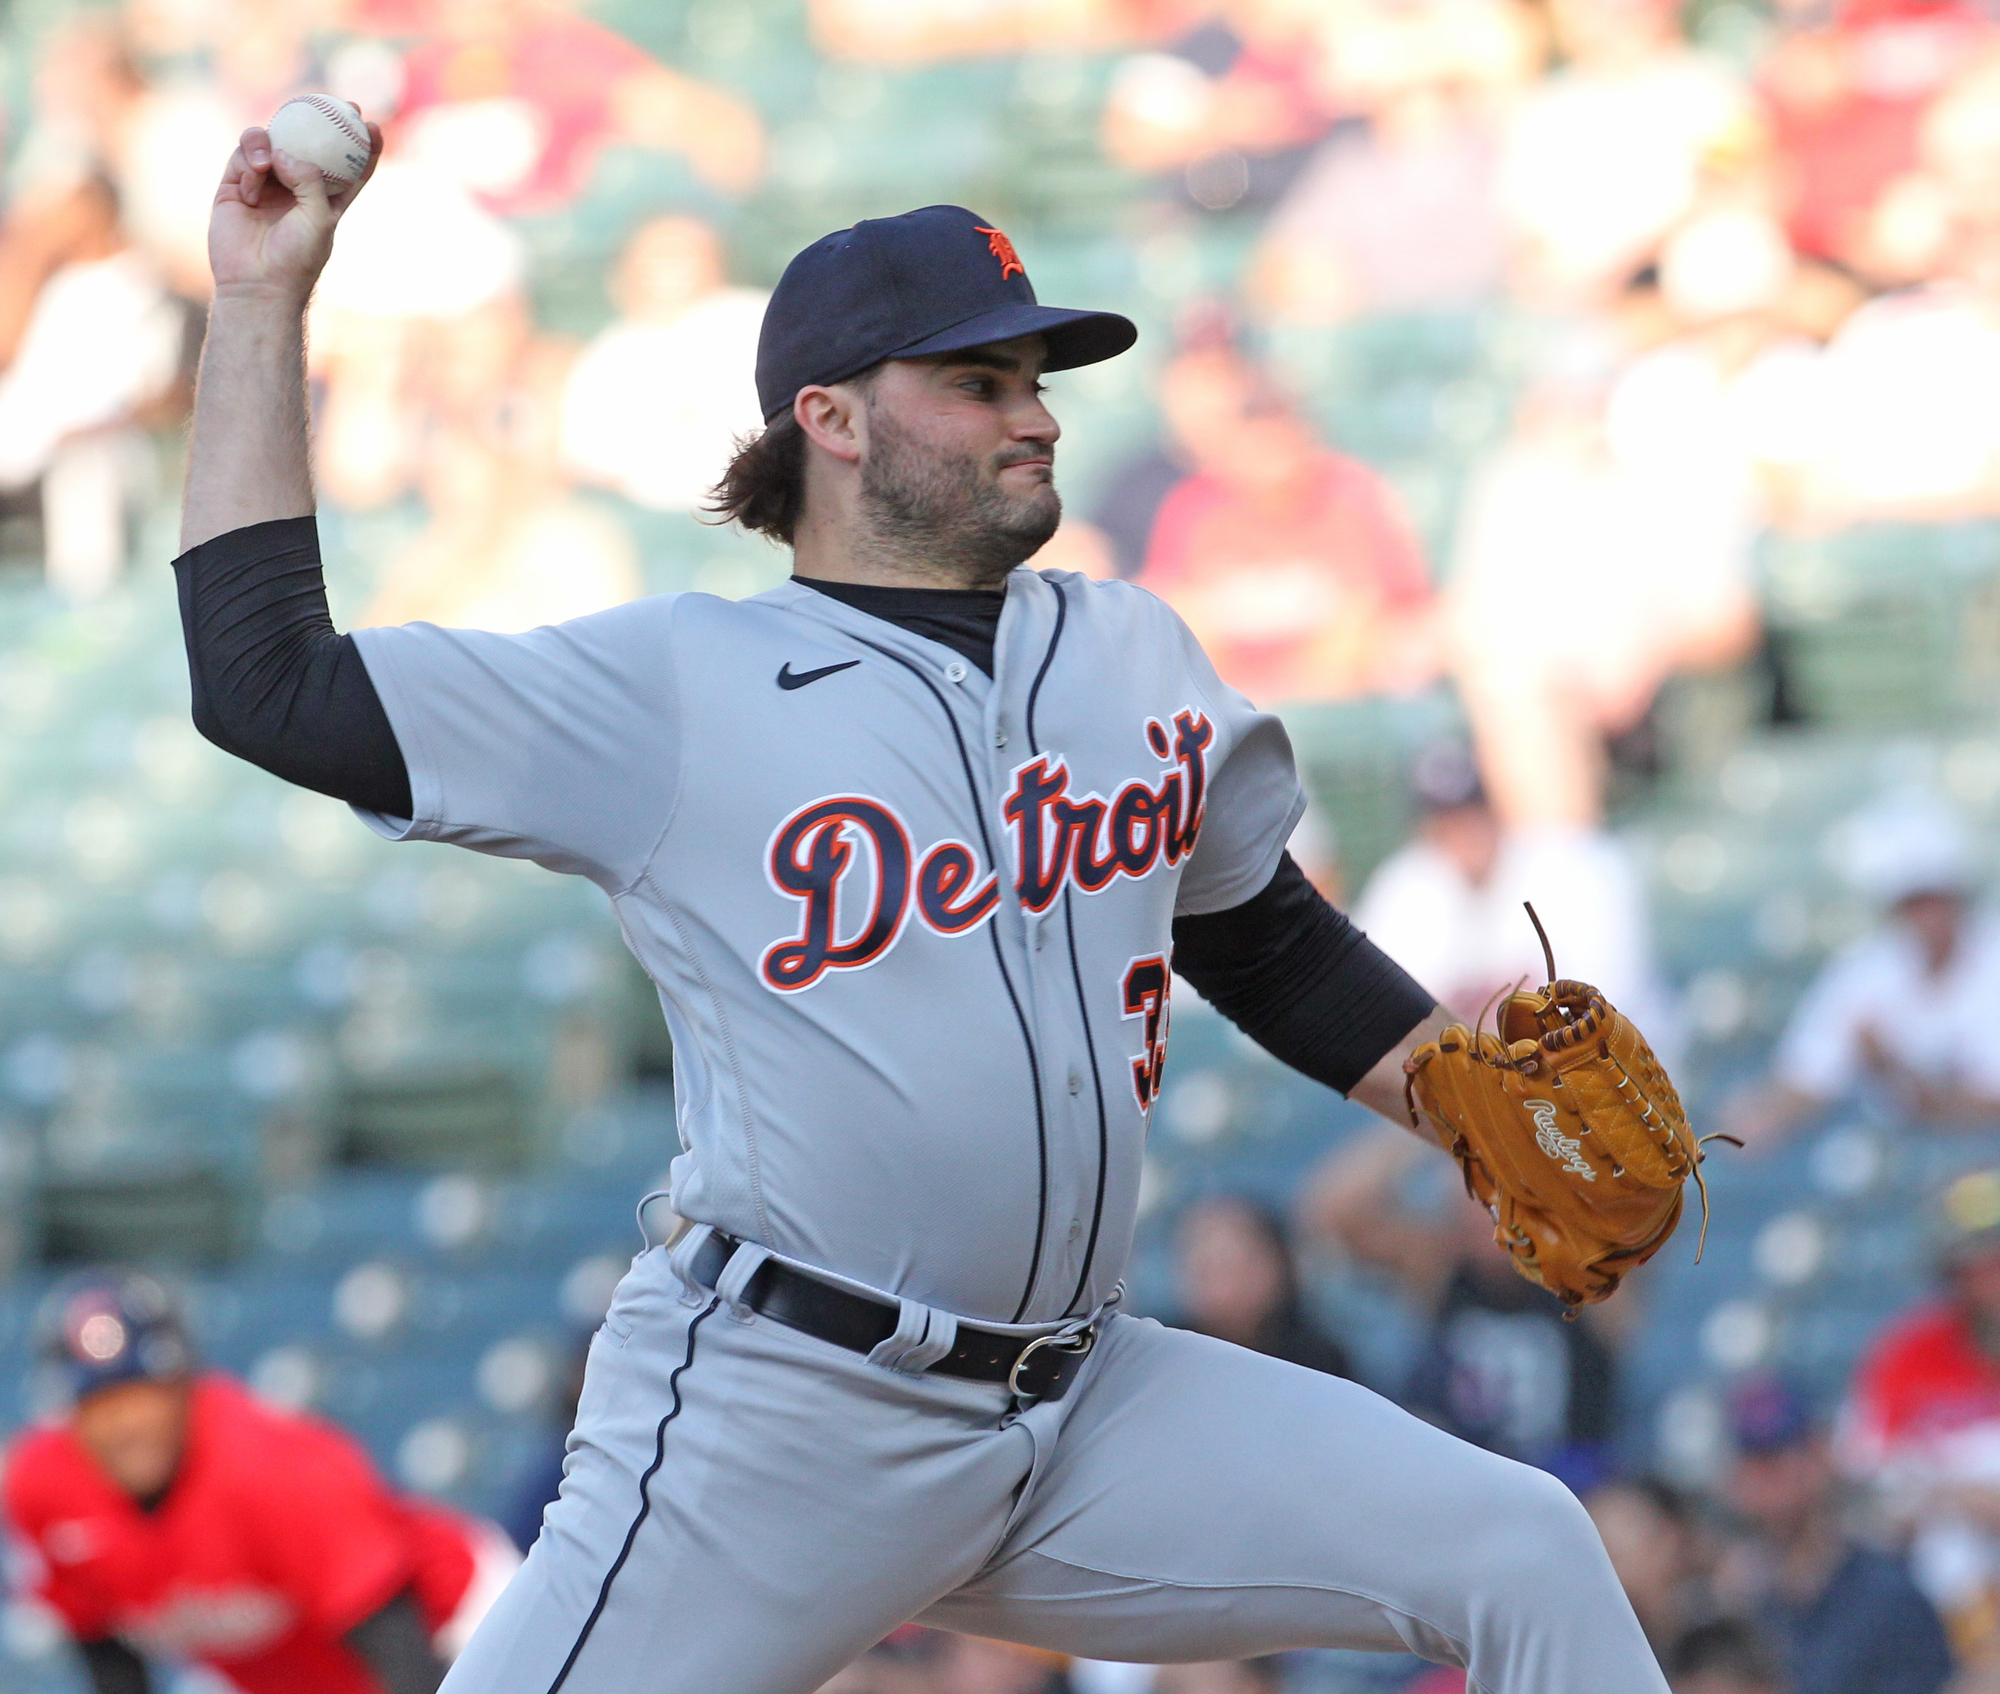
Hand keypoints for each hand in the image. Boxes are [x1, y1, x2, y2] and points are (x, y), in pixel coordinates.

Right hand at [208, 121, 380, 304]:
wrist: (256, 283)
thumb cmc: (295, 258)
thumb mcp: (318, 218)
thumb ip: (311, 180)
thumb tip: (288, 151)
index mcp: (325, 203)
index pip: (349, 170)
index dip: (362, 148)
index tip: (373, 127)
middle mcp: (295, 190)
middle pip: (308, 146)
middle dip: (322, 121)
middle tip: (337, 102)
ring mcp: (265, 185)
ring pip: (271, 143)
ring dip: (271, 143)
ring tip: (269, 163)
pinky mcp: (235, 185)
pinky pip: (244, 155)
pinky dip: (250, 159)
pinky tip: (255, 174)